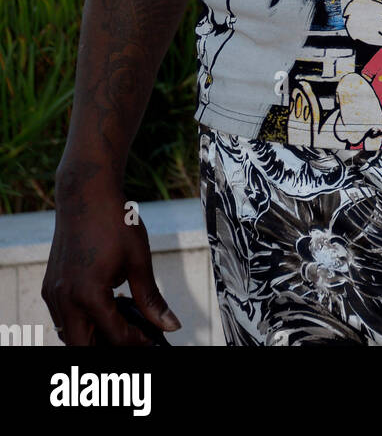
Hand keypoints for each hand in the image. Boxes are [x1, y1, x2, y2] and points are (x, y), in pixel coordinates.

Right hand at [42, 171, 181, 345]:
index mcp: (89, 295)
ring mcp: (54, 294)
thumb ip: (151, 299)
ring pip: (69, 335)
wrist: (86, 194)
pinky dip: (80, 322)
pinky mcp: (50, 286)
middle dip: (109, 346)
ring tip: (119, 323)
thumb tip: (170, 326)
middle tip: (133, 338)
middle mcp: (66, 299)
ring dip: (92, 336)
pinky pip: (62, 318)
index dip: (137, 342)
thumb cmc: (115, 223)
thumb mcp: (139, 261)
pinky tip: (102, 308)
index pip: (115, 336)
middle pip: (83, 347)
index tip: (152, 340)